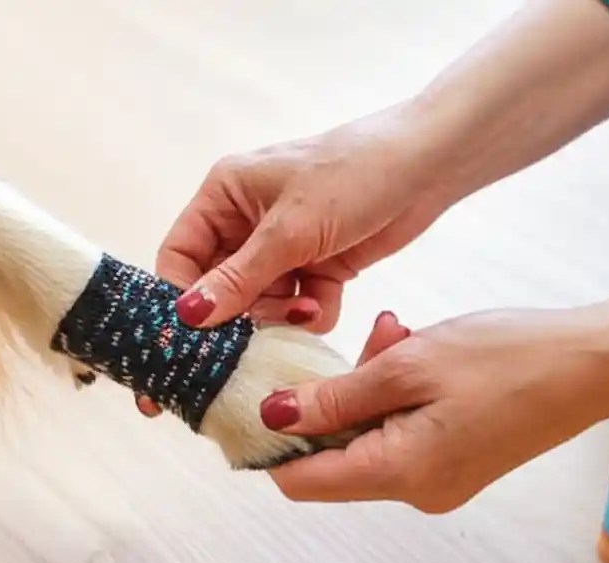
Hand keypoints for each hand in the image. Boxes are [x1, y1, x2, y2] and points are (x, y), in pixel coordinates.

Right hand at [157, 103, 449, 333]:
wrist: (430, 165)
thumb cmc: (353, 175)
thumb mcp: (289, 231)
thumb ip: (238, 279)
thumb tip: (186, 316)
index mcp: (224, 196)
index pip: (180, 255)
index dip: (178, 298)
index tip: (185, 342)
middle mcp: (246, 221)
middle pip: (219, 286)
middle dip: (236, 316)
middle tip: (241, 351)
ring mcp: (283, 245)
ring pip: (259, 302)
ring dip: (277, 315)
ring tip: (303, 309)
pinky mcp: (318, 264)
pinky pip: (297, 304)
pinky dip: (310, 312)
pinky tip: (325, 304)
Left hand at [260, 308, 608, 512]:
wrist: (593, 365)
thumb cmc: (507, 359)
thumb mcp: (406, 365)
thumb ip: (335, 398)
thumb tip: (275, 418)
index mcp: (398, 473)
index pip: (301, 482)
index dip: (271, 444)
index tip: (260, 396)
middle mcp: (415, 491)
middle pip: (333, 458)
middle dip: (330, 400)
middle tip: (363, 343)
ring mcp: (438, 481)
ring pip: (366, 438)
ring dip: (365, 388)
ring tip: (396, 337)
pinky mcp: (455, 463)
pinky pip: (399, 435)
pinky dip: (394, 396)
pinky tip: (413, 353)